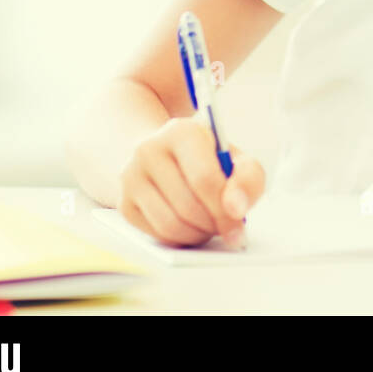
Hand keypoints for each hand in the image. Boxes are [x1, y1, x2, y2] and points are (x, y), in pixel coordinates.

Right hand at [118, 117, 266, 248]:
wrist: (165, 153)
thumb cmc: (207, 158)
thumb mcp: (235, 158)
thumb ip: (248, 178)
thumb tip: (236, 208)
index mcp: (181, 132)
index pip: (204, 179)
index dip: (225, 209)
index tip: (239, 226)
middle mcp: (149, 150)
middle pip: (187, 206)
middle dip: (213, 224)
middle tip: (227, 227)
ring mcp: (131, 177)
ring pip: (169, 225)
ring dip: (197, 235)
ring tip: (211, 226)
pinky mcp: (124, 203)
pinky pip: (156, 234)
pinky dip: (180, 239)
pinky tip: (192, 227)